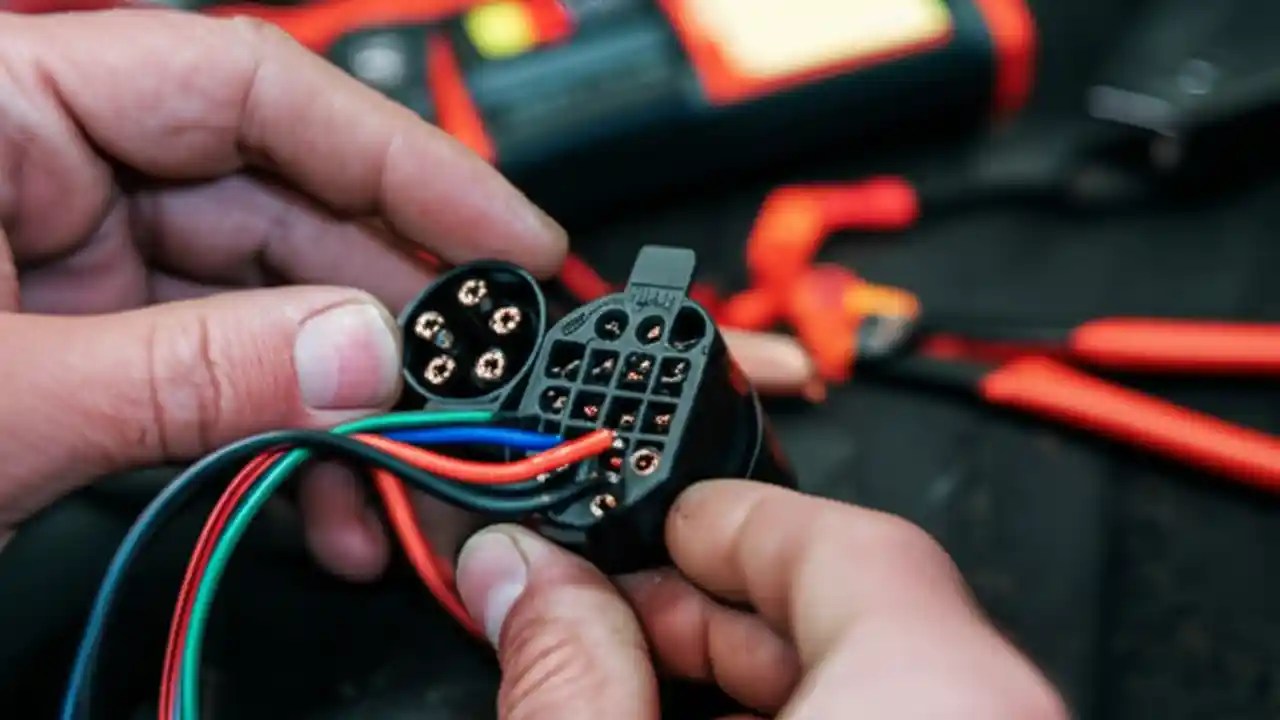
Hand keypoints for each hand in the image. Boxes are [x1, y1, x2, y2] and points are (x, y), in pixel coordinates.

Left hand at [0, 9, 816, 572]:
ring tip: (422, 483)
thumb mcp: (3, 400)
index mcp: (16, 102)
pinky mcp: (84, 330)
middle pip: (295, 210)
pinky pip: (224, 363)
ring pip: (273, 305)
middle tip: (508, 393)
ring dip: (359, 404)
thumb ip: (195, 371)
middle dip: (407, 321)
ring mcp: (74, 248)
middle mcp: (63, 161)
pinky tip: (329, 501)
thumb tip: (368, 356)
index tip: (517, 247)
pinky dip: (285, 434)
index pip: (268, 87)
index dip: (415, 164)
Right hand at [454, 481, 1068, 718]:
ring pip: (882, 680)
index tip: (650, 525)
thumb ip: (566, 678)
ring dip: (756, 682)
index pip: (838, 536)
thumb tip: (524, 585)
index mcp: (932, 699)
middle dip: (715, 606)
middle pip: (859, 607)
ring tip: (643, 701)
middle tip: (616, 618)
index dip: (721, 514)